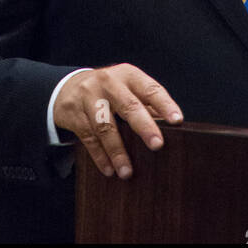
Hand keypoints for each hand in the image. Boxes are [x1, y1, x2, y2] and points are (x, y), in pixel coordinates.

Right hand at [53, 63, 182, 177]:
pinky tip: (109, 170)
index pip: (150, 89)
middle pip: (128, 106)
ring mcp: (89, 97)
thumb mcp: (128, 88)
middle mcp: (109, 83)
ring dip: (117, 151)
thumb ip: (146, 104)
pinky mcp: (75, 114)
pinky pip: (89, 138)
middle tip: (157, 145)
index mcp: (128, 75)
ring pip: (105, 126)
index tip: (177, 120)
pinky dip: (100, 156)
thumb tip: (171, 128)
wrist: (70, 86)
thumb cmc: (109, 90)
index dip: (164, 104)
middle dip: (144, 126)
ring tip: (127, 171)